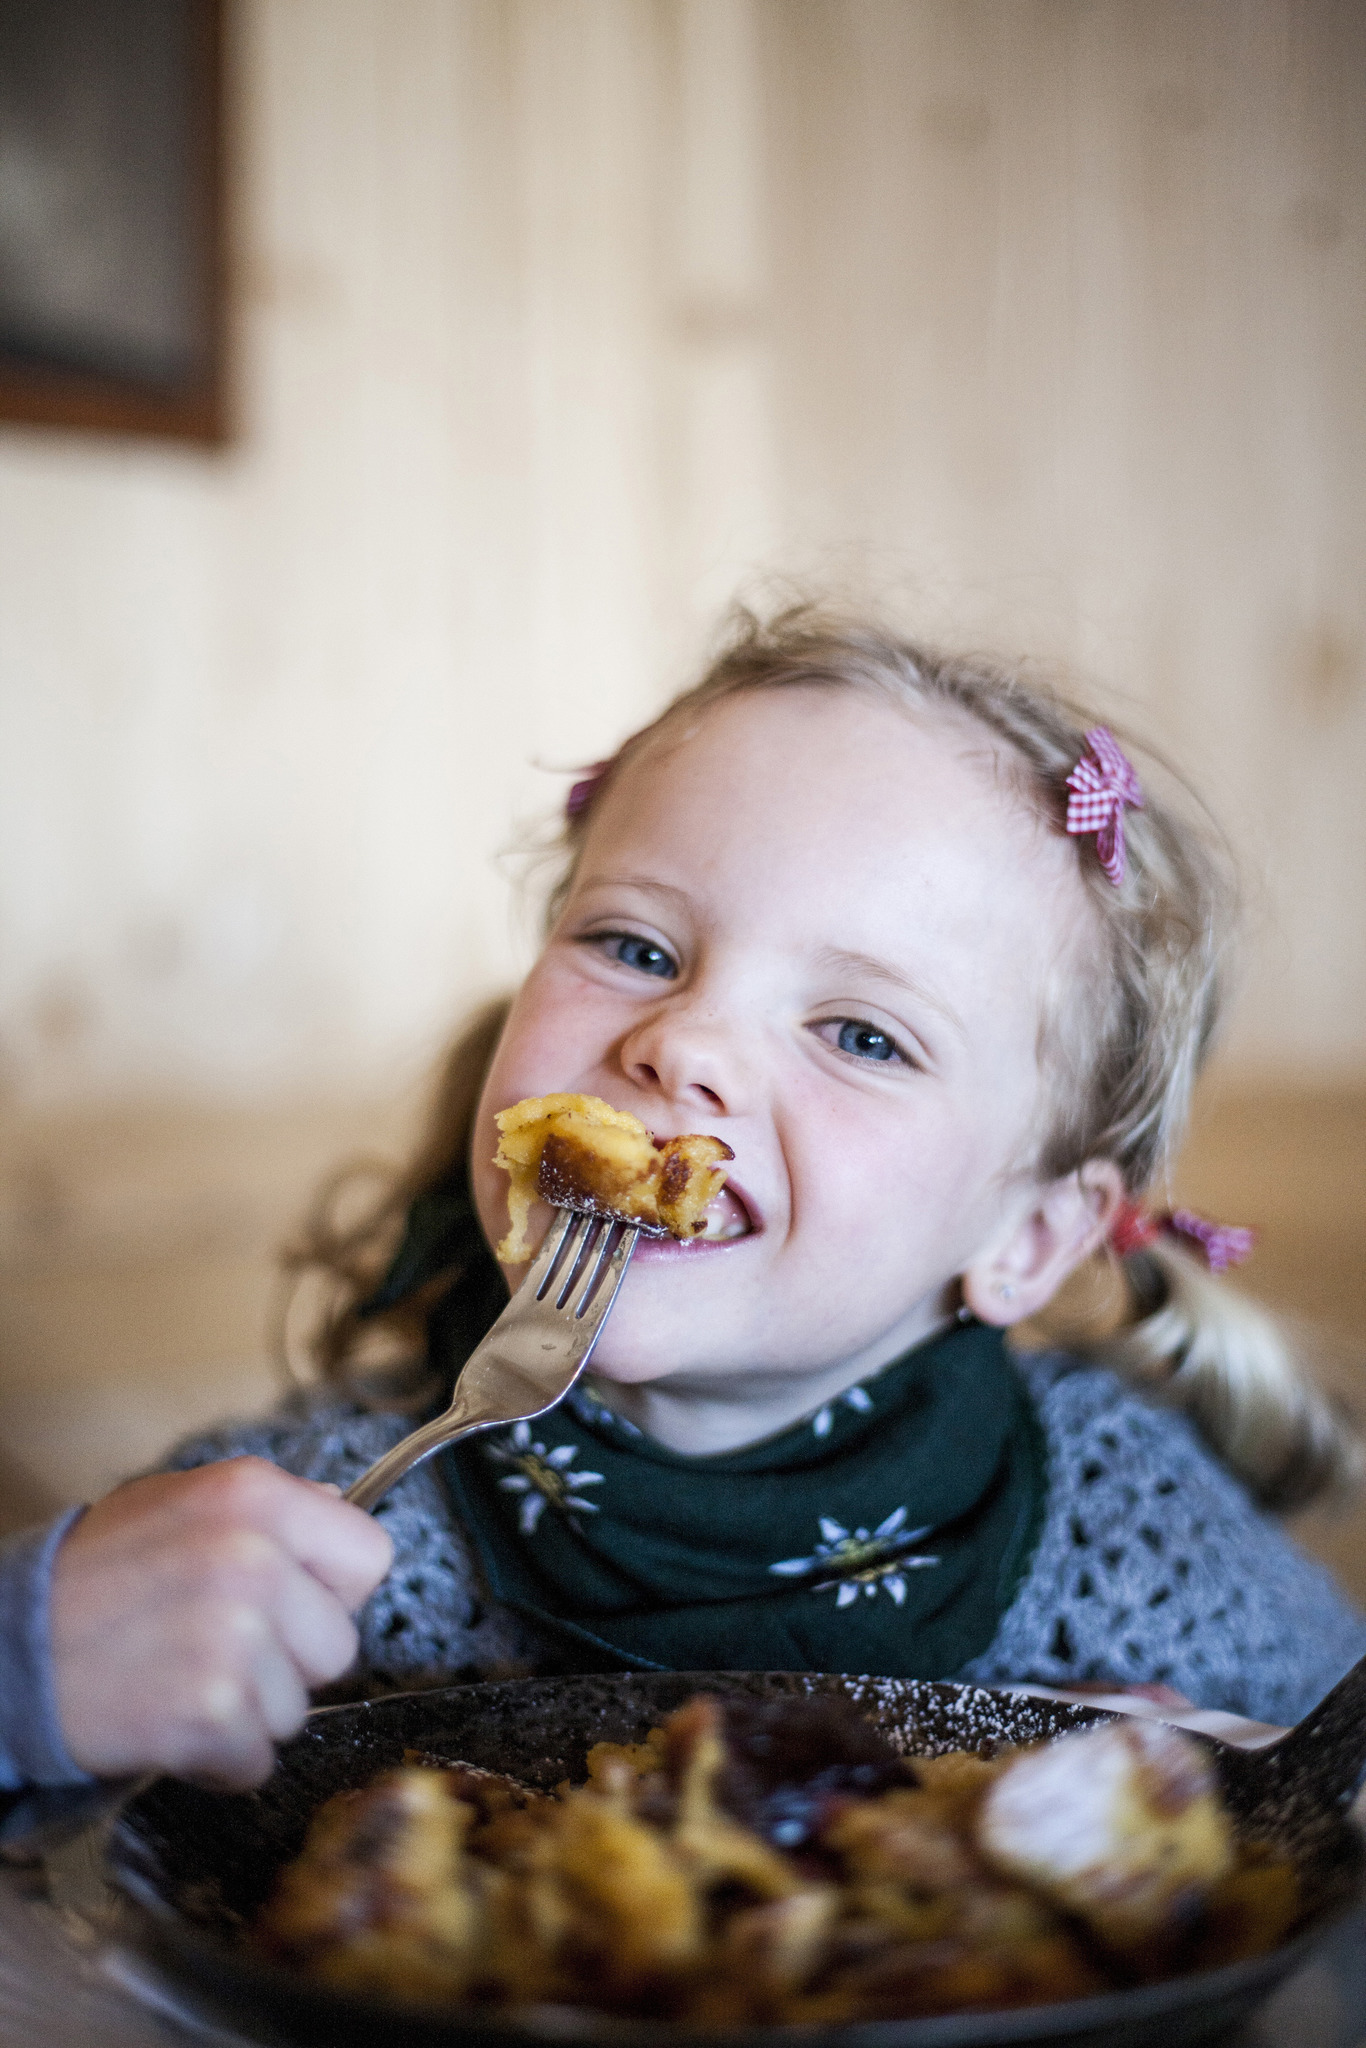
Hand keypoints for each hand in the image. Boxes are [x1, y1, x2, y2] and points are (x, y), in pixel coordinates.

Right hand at [50, 1459, 392, 1787]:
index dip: (332, 1591)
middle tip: (214, 1647)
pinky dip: (217, 1760)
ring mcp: (234, 1634)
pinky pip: (257, 1760)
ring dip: (248, 1712)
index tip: (289, 1603)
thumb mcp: (178, 1503)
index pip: (370, 1555)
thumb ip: (266, 1508)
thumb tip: (342, 1513)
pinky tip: (168, 1720)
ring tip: (180, 1677)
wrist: (8, 1648)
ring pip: (298, 1708)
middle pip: (339, 1645)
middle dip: (287, 1662)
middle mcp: (253, 1556)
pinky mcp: (209, 1709)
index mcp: (254, 1495)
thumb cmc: (94, 1577)